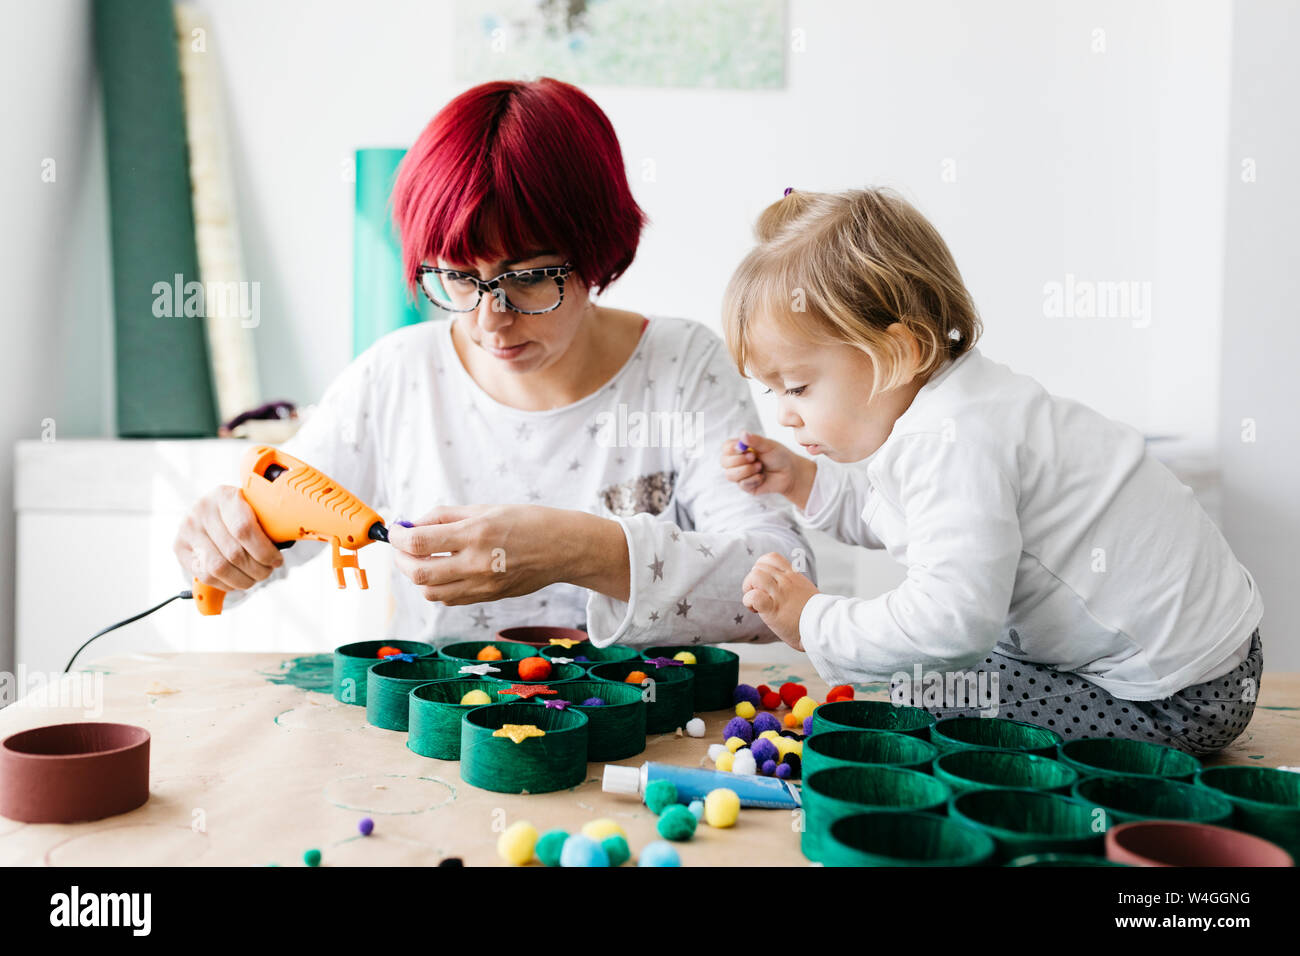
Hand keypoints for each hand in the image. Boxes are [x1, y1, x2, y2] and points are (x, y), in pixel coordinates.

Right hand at [173, 485, 283, 590]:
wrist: (212, 508)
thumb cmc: (242, 511)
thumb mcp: (255, 507)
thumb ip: (267, 523)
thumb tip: (286, 544)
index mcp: (225, 495)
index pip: (244, 529)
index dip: (264, 551)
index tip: (277, 560)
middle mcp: (202, 509)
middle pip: (234, 553)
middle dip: (257, 569)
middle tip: (267, 571)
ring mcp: (188, 528)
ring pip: (218, 567)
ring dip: (242, 580)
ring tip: (254, 577)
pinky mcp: (179, 546)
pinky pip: (204, 575)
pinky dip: (226, 584)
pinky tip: (237, 581)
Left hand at [387, 504, 629, 604]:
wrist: (563, 548)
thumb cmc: (527, 522)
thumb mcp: (485, 508)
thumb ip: (446, 516)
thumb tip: (413, 524)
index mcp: (475, 534)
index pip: (419, 543)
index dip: (398, 537)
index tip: (396, 530)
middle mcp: (476, 564)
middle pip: (418, 574)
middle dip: (401, 560)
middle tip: (402, 547)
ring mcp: (483, 586)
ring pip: (430, 593)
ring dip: (417, 576)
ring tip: (421, 559)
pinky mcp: (488, 598)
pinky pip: (450, 599)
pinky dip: (437, 587)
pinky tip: (443, 570)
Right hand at [720, 430, 815, 509]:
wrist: (790, 473)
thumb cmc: (779, 456)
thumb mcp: (768, 446)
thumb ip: (755, 440)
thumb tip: (742, 433)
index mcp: (740, 449)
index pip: (726, 448)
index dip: (731, 449)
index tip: (743, 448)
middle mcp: (737, 462)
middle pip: (724, 462)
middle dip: (739, 460)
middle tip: (754, 457)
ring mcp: (740, 475)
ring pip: (730, 475)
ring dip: (746, 470)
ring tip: (760, 466)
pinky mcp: (746, 487)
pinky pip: (742, 484)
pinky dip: (754, 479)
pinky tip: (762, 477)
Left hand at [742, 551, 818, 650]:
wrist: (823, 627)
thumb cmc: (814, 614)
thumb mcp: (805, 590)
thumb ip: (793, 585)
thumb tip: (784, 588)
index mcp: (793, 575)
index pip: (771, 558)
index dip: (761, 567)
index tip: (764, 583)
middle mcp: (785, 581)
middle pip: (758, 567)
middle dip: (752, 581)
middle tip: (758, 595)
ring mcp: (779, 593)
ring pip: (754, 576)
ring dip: (748, 589)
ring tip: (754, 602)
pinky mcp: (773, 608)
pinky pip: (753, 596)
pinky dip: (749, 602)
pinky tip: (755, 610)